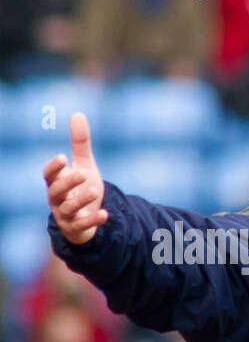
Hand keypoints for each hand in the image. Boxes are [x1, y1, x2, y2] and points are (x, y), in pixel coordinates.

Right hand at [44, 111, 106, 244]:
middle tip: (82, 173)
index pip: (49, 175)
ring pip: (68, 208)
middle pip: (57, 191)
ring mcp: (65, 215)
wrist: (86, 217)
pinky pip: (82, 225)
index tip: (63, 156)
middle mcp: (57, 199)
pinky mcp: (76, 228)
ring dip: (81, 200)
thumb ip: (80, 144)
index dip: (54, 167)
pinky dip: (93, 220)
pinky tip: (105, 214)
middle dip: (68, 182)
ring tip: (94, 190)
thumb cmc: (80, 188)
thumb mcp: (83, 165)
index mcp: (56, 183)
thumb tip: (78, 114)